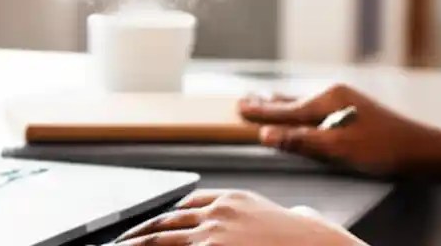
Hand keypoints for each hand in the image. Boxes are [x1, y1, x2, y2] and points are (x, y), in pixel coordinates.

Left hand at [112, 190, 364, 245]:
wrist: (322, 245)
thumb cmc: (317, 238)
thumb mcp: (299, 215)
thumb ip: (287, 211)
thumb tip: (300, 211)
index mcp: (235, 198)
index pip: (188, 205)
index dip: (167, 217)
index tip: (152, 225)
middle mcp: (218, 211)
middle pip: (166, 222)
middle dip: (140, 234)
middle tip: (118, 242)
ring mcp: (212, 234)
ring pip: (160, 239)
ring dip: (136, 245)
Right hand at [239, 83, 431, 176]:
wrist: (422, 148)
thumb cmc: (382, 148)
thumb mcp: (338, 148)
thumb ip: (300, 140)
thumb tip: (266, 134)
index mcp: (328, 99)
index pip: (285, 109)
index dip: (261, 111)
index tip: (238, 107)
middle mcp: (335, 94)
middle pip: (293, 100)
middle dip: (269, 102)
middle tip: (245, 99)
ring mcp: (346, 101)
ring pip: (306, 102)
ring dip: (285, 104)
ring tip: (267, 99)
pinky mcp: (354, 111)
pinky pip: (318, 107)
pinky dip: (302, 110)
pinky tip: (304, 112)